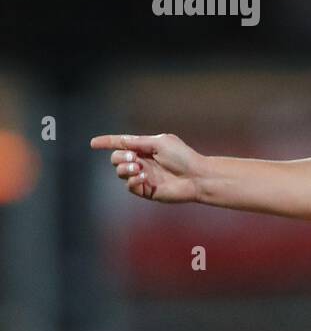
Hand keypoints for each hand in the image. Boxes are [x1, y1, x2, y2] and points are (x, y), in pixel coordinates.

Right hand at [88, 133, 204, 202]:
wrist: (196, 176)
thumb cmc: (183, 157)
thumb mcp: (159, 142)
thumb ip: (138, 142)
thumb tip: (121, 141)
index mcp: (145, 148)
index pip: (122, 144)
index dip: (107, 142)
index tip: (93, 143)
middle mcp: (142, 162)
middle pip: (116, 158)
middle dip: (120, 157)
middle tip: (134, 158)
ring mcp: (144, 176)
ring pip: (120, 172)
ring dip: (125, 169)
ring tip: (139, 168)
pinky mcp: (147, 190)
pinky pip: (129, 186)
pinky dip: (133, 181)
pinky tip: (143, 178)